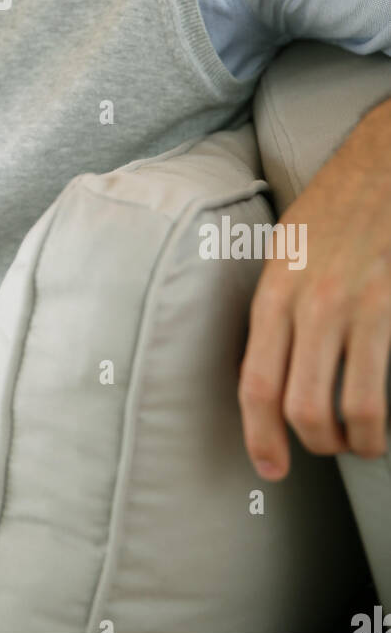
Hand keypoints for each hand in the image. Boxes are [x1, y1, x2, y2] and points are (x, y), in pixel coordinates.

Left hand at [238, 101, 390, 478]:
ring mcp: (352, 305)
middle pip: (298, 405)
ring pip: (346, 406)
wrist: (381, 163)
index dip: (259, 435)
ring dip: (355, 440)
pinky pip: (381, 385)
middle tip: (327, 449)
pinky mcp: (388, 306)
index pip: (254, 380)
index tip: (270, 468)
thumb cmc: (335, 209)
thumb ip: (278, 307)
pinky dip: (382, 420)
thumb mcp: (287, 252)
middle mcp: (307, 301)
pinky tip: (386, 421)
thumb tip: (272, 367)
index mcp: (273, 290)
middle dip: (314, 444)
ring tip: (363, 441)